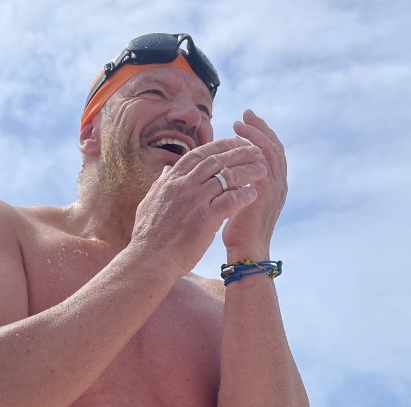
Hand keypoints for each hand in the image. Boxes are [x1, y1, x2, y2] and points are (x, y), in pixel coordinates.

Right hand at [130, 136, 267, 275]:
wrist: (149, 259)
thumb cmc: (149, 236)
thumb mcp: (149, 202)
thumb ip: (160, 184)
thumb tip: (165, 170)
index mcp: (171, 181)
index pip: (198, 155)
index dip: (218, 146)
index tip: (233, 143)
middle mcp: (183, 186)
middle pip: (216, 161)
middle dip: (238, 153)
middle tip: (255, 150)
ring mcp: (194, 201)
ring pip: (226, 177)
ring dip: (247, 171)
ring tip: (262, 169)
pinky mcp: (204, 219)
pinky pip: (230, 201)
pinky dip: (243, 195)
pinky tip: (253, 194)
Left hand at [222, 110, 287, 258]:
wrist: (245, 253)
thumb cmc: (237, 231)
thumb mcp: (236, 201)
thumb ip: (235, 185)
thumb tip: (220, 172)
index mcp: (272, 185)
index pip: (269, 153)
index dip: (259, 135)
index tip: (244, 121)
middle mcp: (278, 184)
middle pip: (274, 147)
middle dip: (260, 128)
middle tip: (246, 113)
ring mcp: (274, 188)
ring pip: (271, 152)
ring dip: (256, 134)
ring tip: (241, 123)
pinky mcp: (266, 194)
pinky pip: (264, 164)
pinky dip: (254, 150)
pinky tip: (240, 142)